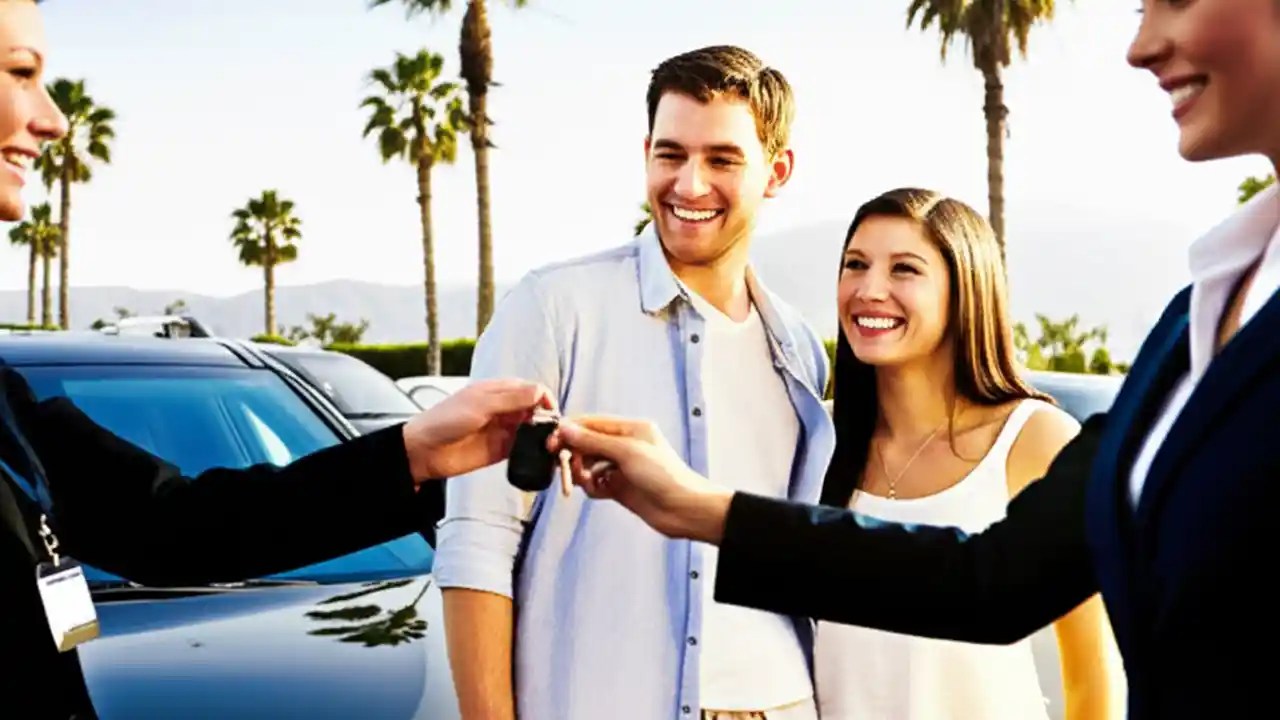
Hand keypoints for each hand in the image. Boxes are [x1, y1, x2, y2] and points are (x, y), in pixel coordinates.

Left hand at [402, 378, 555, 481]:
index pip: (532, 390)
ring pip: (534, 429)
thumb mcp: (480, 405)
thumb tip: (541, 390)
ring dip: (544, 435)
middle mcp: (505, 409)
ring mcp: (505, 430)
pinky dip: (536, 451)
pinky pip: (525, 448)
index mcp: (499, 391)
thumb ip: (511, 398)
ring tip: (551, 446)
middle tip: (554, 432)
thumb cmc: (445, 421)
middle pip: (536, 409)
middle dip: (548, 418)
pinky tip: (542, 456)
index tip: (551, 413)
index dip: (545, 399)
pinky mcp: (503, 450)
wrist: (424, 452)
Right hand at [548, 415, 731, 542]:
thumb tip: (566, 429)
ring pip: (589, 464)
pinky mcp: (620, 488)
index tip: (553, 441)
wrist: (684, 510)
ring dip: (581, 472)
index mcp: (630, 429)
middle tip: (563, 465)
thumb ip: (594, 441)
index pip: (592, 423)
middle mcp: (625, 446)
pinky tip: (597, 491)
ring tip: (584, 481)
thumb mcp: (627, 452)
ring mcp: (622, 467)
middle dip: (574, 453)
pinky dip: (591, 486)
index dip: (571, 431)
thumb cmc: (664, 476)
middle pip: (587, 443)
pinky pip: (595, 483)